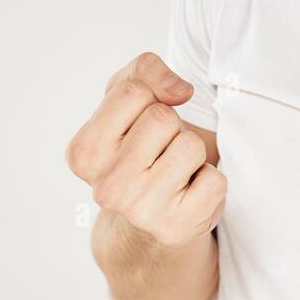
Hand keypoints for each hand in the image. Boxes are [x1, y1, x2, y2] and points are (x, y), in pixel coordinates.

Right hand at [65, 52, 225, 246]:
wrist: (150, 213)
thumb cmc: (138, 143)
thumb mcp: (127, 96)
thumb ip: (145, 71)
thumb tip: (180, 91)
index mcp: (84, 154)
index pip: (132, 92)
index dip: (148, 99)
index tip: (140, 123)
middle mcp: (106, 187)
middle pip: (163, 118)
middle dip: (171, 126)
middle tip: (160, 151)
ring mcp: (141, 211)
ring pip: (191, 145)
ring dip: (192, 152)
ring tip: (174, 170)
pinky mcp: (177, 228)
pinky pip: (215, 180)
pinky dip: (210, 180)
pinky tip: (189, 193)